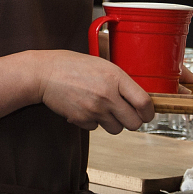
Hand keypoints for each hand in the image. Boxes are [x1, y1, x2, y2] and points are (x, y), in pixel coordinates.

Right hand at [25, 50, 156, 133]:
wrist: (44, 73)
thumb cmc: (71, 65)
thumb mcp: (101, 64)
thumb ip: (120, 81)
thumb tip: (138, 98)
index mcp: (115, 77)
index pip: (144, 102)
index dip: (148, 112)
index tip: (147, 114)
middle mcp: (108, 94)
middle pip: (134, 123)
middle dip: (132, 121)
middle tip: (125, 115)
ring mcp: (95, 108)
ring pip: (116, 129)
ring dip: (112, 122)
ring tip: (101, 109)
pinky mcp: (82, 119)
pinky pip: (96, 128)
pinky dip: (92, 122)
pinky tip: (84, 107)